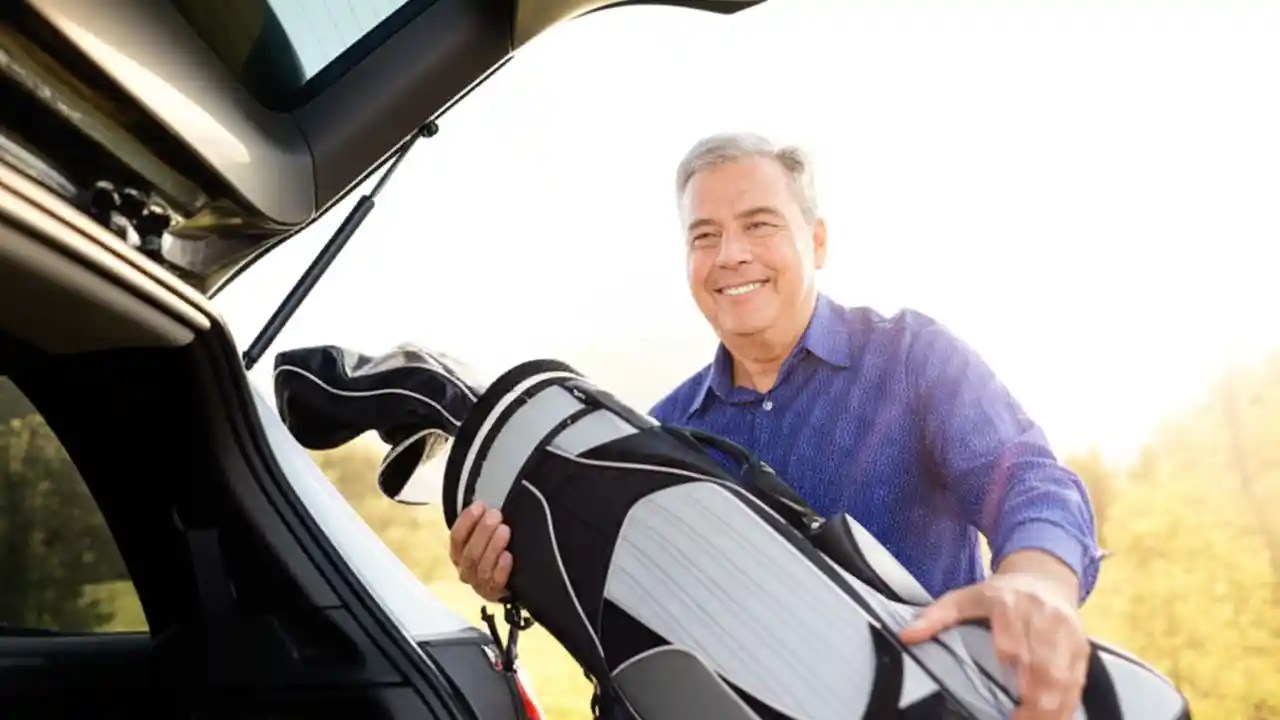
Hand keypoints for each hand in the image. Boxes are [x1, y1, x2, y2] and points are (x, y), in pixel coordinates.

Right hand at [448, 501, 512, 601]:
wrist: (511, 581)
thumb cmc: (496, 551)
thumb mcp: (487, 535)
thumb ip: (483, 522)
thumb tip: (485, 502)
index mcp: (458, 553)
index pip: (456, 537)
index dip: (466, 521)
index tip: (480, 505)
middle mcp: (464, 570)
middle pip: (469, 552)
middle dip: (482, 532)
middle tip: (496, 516)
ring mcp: (478, 584)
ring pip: (480, 567)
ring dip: (492, 547)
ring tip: (504, 531)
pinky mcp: (493, 594)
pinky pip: (494, 583)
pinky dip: (501, 569)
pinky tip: (508, 556)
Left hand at [898, 572, 1088, 718]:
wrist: (1044, 577)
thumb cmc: (1000, 594)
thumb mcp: (964, 597)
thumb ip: (936, 616)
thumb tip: (907, 635)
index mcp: (1010, 603)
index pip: (1012, 635)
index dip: (1011, 657)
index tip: (1002, 680)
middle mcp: (1042, 617)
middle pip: (1043, 662)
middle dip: (1034, 697)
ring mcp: (1066, 633)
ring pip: (1063, 675)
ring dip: (1051, 707)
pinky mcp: (1081, 647)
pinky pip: (1077, 681)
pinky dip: (1067, 704)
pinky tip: (1054, 719)